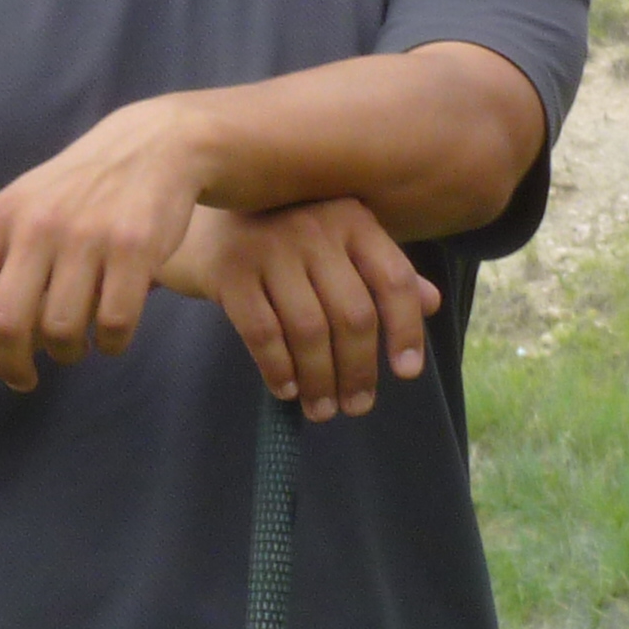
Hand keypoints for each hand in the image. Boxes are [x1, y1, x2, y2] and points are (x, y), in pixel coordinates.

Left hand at [0, 98, 213, 390]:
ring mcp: (87, 236)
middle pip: (7, 322)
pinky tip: (111, 334)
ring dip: (67, 353)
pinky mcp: (135, 248)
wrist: (153, 146)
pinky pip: (114, 325)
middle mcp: (36, 224)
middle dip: (11, 366)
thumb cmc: (77, 190)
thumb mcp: (23, 213)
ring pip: (62, 331)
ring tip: (74, 344)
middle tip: (22, 379)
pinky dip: (111, 344)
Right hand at [167, 199, 441, 418]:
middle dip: (358, 370)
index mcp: (351, 219)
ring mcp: (269, 246)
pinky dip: (278, 369)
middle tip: (357, 407)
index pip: (394, 280)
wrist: (196, 221)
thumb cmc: (280, 239)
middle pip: (353, 314)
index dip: (406, 331)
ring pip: (309, 330)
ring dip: (319, 380)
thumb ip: (379, 270)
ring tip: (322, 409)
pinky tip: (286, 390)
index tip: (406, 373)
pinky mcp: (230, 271)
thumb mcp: (335, 245)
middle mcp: (314, 226)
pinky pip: (263, 333)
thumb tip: (431, 303)